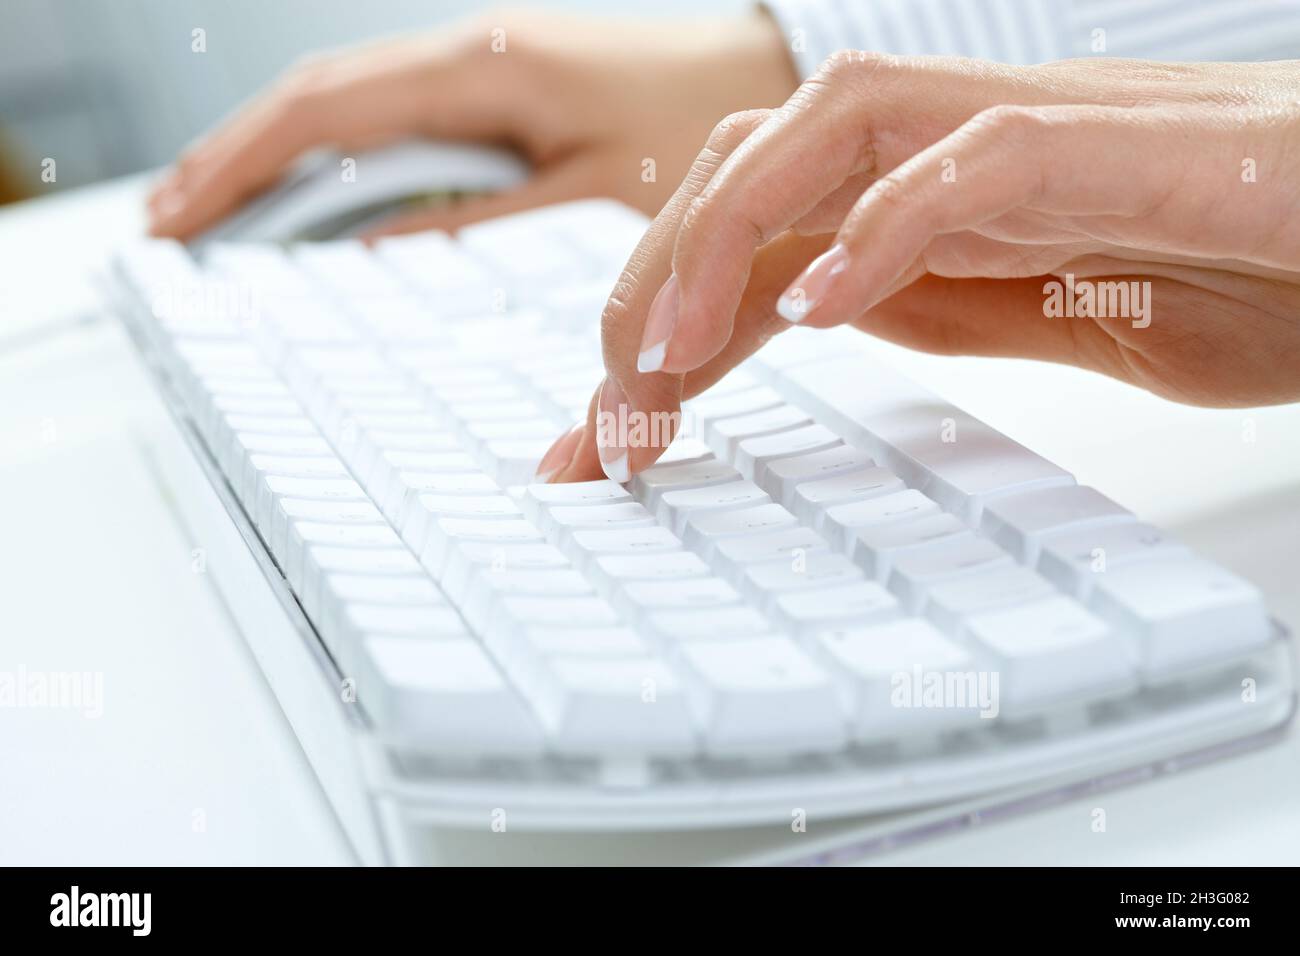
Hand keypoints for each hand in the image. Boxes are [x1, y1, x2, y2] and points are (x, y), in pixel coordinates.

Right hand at [146, 8, 797, 237]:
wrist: (762, 76)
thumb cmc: (702, 125)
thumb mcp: (596, 192)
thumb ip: (486, 220)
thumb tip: (381, 249)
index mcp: (484, 68)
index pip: (327, 111)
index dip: (243, 163)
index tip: (181, 214)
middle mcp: (469, 53)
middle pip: (317, 102)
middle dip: (237, 160)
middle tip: (169, 223)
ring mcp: (477, 68)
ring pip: (348, 107)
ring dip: (277, 158)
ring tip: (212, 213)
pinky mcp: (496, 91)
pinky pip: (393, 120)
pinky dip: (338, 159)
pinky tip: (310, 197)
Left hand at [544, 55, 1299, 482]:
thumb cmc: (1249, 266)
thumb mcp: (1056, 318)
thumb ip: (941, 299)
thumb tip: (821, 303)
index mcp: (936, 192)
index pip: (756, 230)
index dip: (658, 322)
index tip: (603, 432)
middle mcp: (958, 147)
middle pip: (754, 165)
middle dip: (653, 284)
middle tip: (607, 414)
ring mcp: (1033, 133)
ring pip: (829, 127)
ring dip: (728, 240)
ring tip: (670, 357)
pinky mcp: (1118, 146)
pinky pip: (974, 160)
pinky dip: (884, 225)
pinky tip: (821, 305)